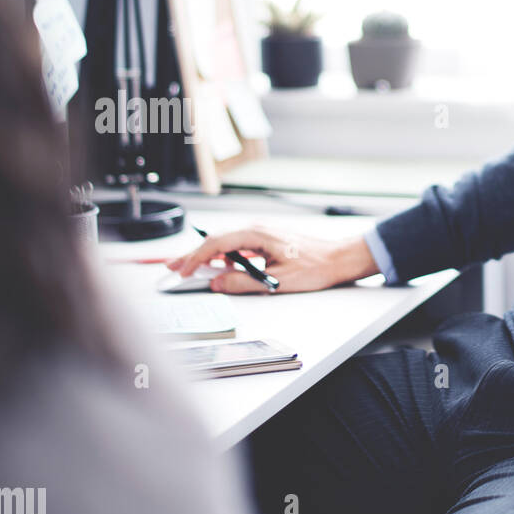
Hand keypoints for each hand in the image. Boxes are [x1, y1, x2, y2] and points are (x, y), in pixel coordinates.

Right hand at [166, 227, 379, 293]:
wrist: (340, 258)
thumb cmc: (317, 266)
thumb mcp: (278, 281)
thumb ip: (244, 283)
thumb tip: (218, 283)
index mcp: (258, 235)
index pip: (217, 243)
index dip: (195, 257)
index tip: (182, 270)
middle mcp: (257, 230)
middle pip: (217, 241)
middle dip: (193, 255)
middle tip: (173, 267)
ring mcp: (261, 234)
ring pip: (226, 244)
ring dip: (208, 256)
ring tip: (190, 268)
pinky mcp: (266, 241)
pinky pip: (239, 247)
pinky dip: (225, 257)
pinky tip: (221, 268)